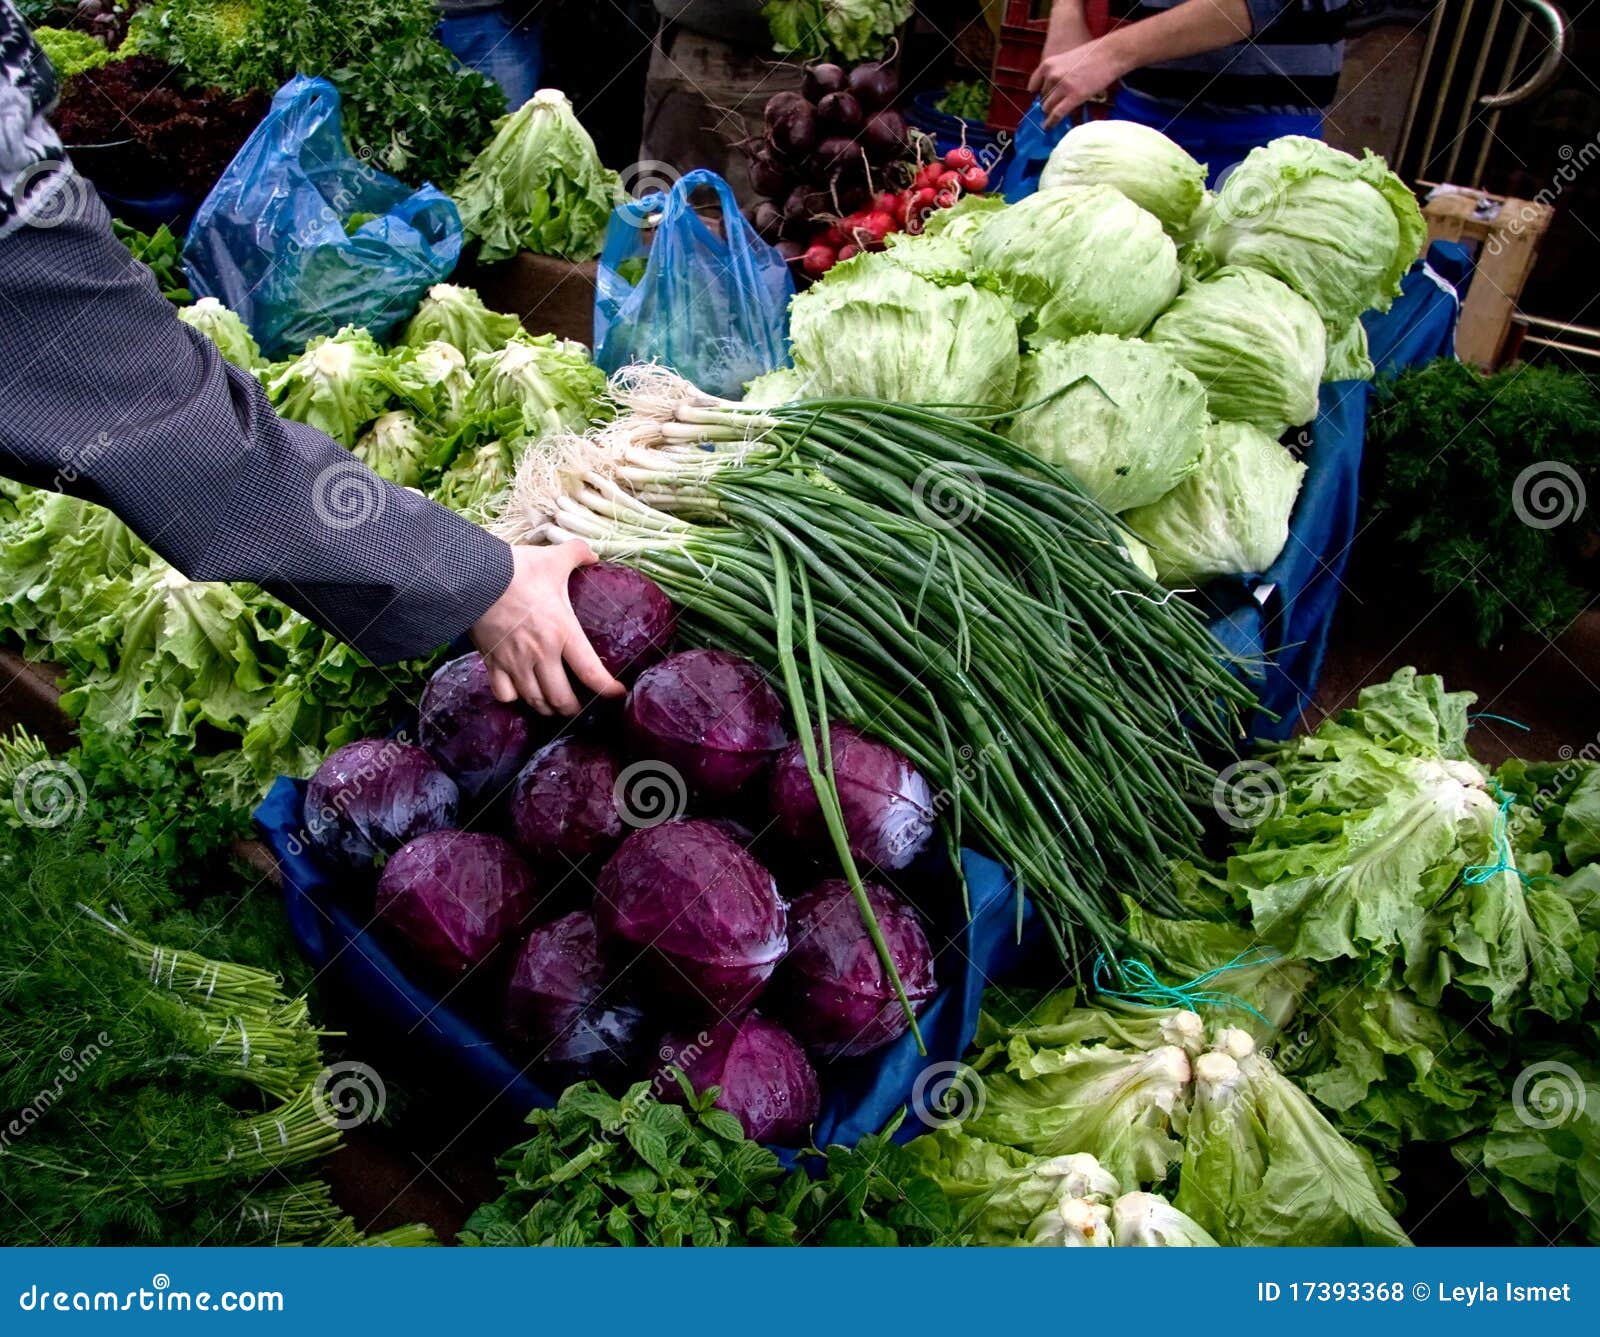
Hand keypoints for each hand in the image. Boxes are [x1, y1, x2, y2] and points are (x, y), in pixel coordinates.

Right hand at [470, 542, 624, 715]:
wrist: (474, 576)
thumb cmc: (517, 569)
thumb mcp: (554, 558)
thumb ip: (578, 554)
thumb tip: (594, 554)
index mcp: (563, 632)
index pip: (591, 673)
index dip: (608, 689)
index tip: (617, 694)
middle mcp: (541, 654)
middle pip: (562, 698)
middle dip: (574, 709)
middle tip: (581, 708)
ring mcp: (515, 662)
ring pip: (535, 701)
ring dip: (547, 708)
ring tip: (554, 708)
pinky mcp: (492, 663)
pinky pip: (505, 694)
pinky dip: (514, 699)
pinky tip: (520, 692)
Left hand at [1029, 36, 1127, 127]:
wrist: (1109, 54)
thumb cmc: (1091, 55)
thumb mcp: (1066, 59)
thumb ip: (1056, 73)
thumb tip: (1051, 91)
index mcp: (1048, 64)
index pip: (1033, 86)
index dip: (1038, 94)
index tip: (1042, 99)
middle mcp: (1052, 75)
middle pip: (1042, 98)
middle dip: (1048, 103)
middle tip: (1055, 107)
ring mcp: (1062, 86)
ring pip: (1047, 108)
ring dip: (1050, 113)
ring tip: (1054, 117)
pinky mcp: (1074, 96)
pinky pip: (1057, 114)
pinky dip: (1051, 122)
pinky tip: (1049, 126)